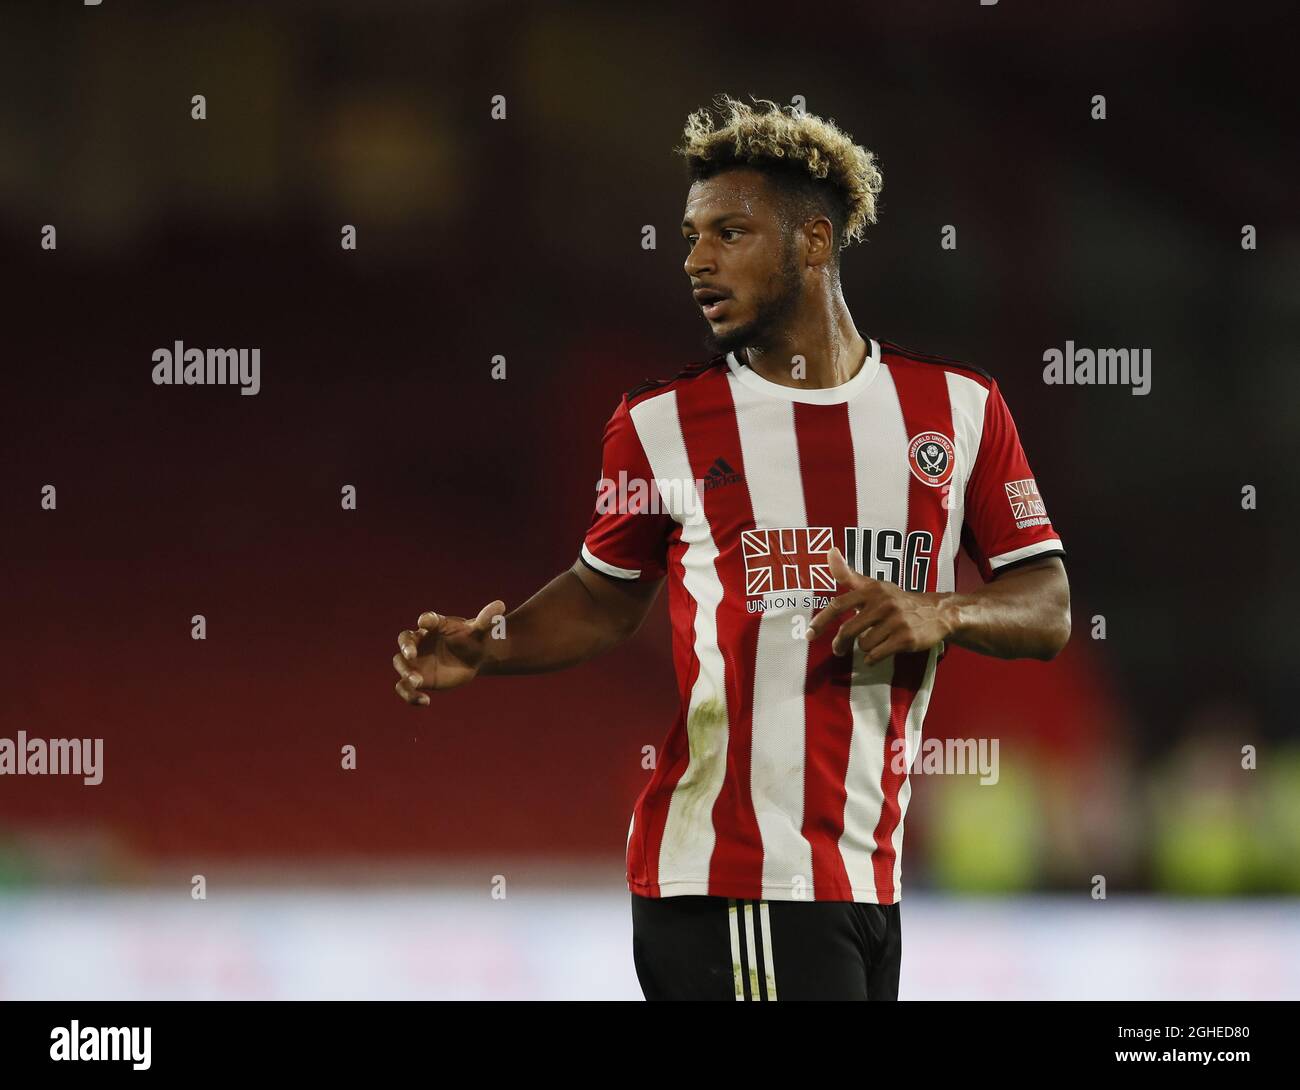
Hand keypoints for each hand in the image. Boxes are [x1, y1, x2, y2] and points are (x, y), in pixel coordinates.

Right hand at [392, 600, 505, 703]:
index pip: (427, 619)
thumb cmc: (471, 640)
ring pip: (400, 665)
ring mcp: (415, 661)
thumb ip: (486, 620)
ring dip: (405, 673)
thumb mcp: (479, 632)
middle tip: (411, 655)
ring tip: (418, 682)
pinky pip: (405, 687)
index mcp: (435, 625)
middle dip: (406, 647)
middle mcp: (420, 641)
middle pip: (404, 640)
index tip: (424, 621)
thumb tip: (501, 605)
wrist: (470, 659)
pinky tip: (425, 702)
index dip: (426, 620)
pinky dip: (410, 696)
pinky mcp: (417, 679)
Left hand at [806, 548, 952, 664]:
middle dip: (840, 643)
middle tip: (839, 650)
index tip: (810, 634)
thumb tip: (830, 551)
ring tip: (874, 643)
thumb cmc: (897, 600)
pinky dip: (873, 659)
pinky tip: (879, 654)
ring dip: (864, 649)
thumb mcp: (874, 586)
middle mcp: (883, 603)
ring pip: (863, 644)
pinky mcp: (905, 638)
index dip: (822, 620)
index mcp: (872, 590)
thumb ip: (849, 574)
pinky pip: (877, 655)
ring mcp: (896, 621)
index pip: (839, 604)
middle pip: (848, 630)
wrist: (937, 612)